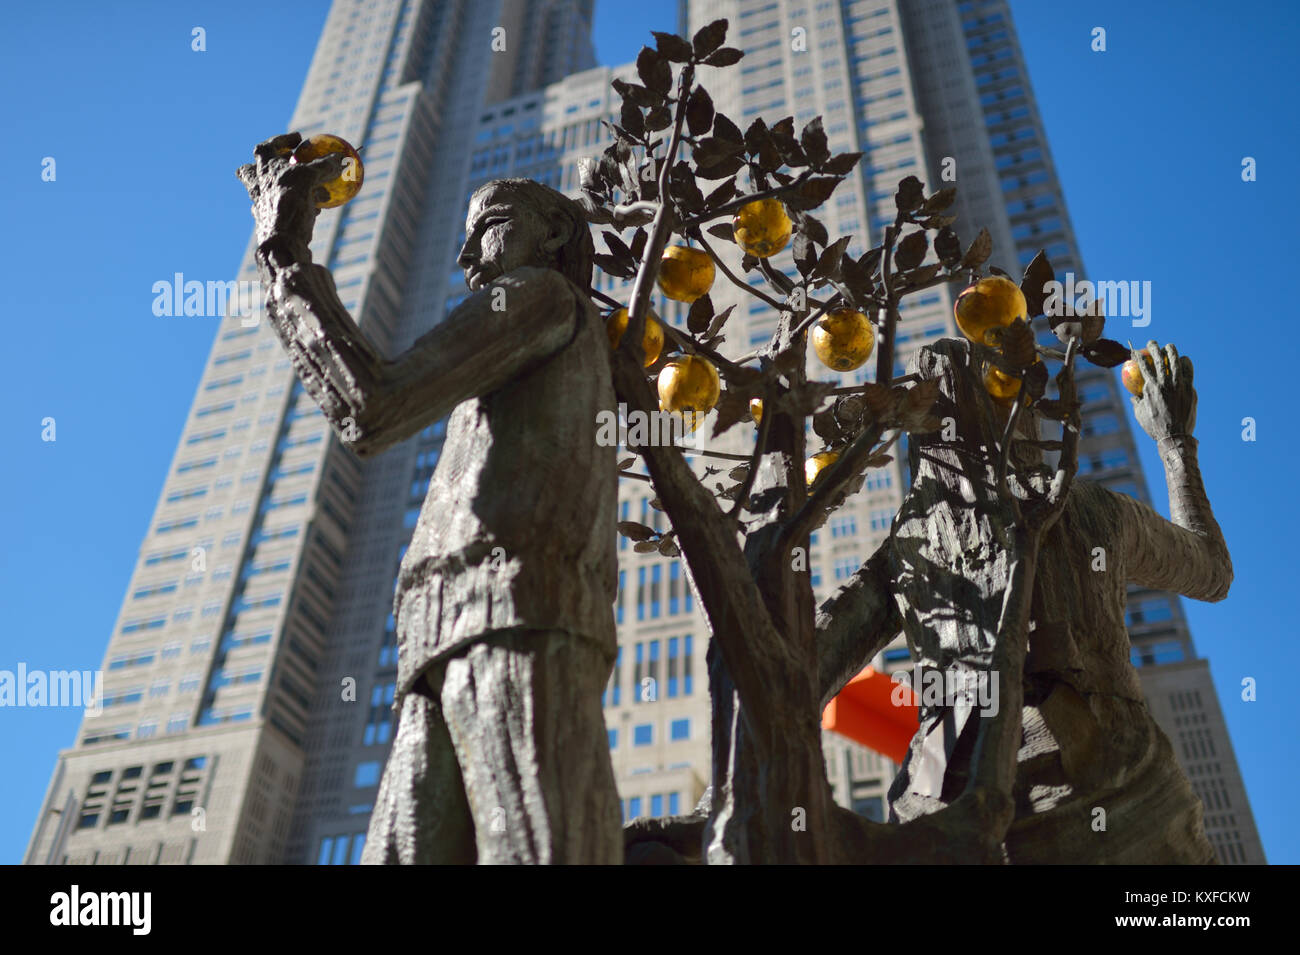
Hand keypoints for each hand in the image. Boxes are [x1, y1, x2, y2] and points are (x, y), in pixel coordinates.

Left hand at [236, 132, 341, 246]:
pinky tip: (316, 209)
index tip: (299, 140)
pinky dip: (298, 206)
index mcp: (262, 169)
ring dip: (286, 188)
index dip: (282, 140)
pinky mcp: (272, 223)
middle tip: (282, 164)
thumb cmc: (290, 203)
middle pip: (250, 171)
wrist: (282, 241)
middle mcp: (258, 186)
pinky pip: (284, 211)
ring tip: (310, 189)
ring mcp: (262, 206)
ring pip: (269, 192)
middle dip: (262, 167)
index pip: (266, 147)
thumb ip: (324, 166)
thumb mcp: (310, 178)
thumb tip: (342, 157)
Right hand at [1131, 340, 1196, 440]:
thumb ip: (1136, 402)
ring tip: (1169, 346)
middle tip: (1151, 343)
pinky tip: (1184, 360)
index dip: (1137, 355)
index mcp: (1150, 388)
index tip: (1135, 350)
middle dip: (1153, 347)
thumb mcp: (1140, 414)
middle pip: (1159, 359)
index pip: (1143, 366)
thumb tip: (1132, 395)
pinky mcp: (1190, 389)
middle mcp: (1165, 383)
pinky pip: (1189, 372)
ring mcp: (1179, 385)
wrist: (1175, 436)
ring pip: (1176, 361)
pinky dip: (1186, 364)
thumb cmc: (1154, 427)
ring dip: (1172, 351)